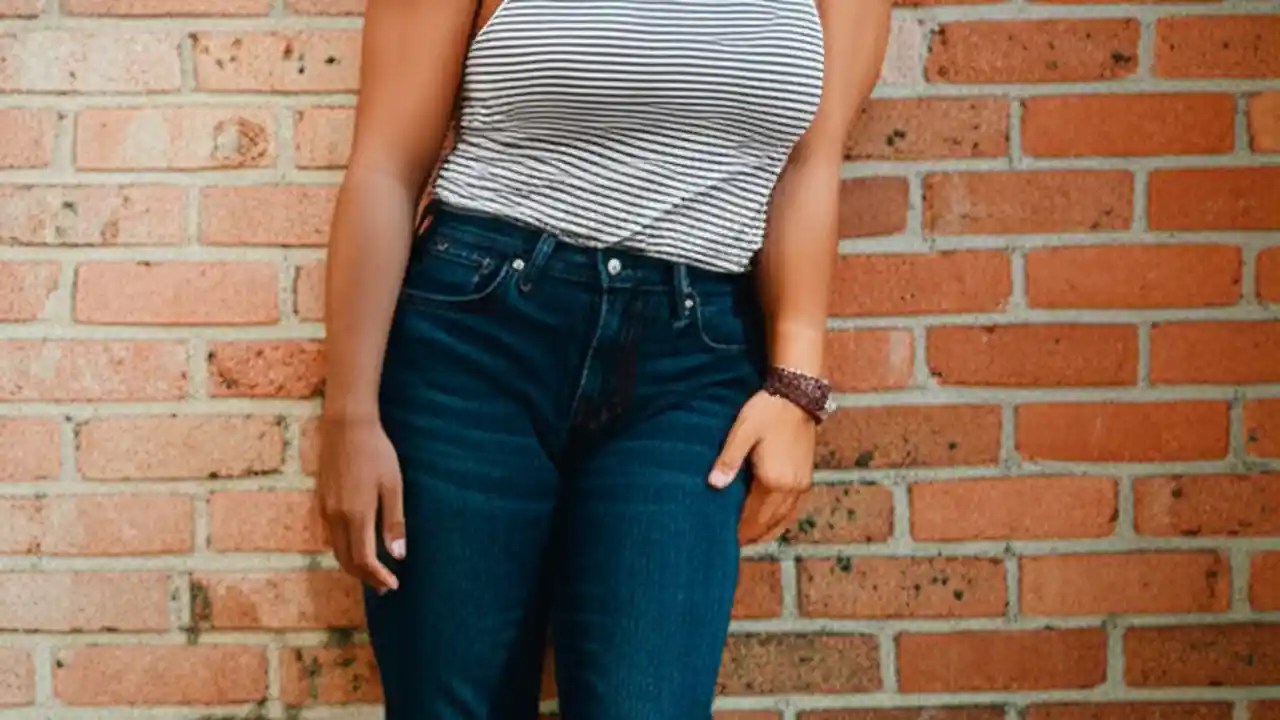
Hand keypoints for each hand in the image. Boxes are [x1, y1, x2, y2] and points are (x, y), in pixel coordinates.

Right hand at [316, 414, 404, 593]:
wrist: (346, 426)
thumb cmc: (376, 453)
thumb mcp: (393, 486)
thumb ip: (394, 522)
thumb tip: (398, 555)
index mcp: (355, 515)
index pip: (364, 559)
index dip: (378, 577)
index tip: (393, 586)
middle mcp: (335, 517)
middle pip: (346, 560)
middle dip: (365, 577)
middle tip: (385, 587)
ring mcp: (324, 510)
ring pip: (336, 550)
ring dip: (353, 566)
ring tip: (373, 573)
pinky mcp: (320, 502)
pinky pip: (330, 536)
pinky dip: (343, 550)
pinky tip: (357, 548)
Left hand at [708, 391, 815, 544]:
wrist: (798, 394)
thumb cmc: (767, 410)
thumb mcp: (742, 432)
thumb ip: (728, 460)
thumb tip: (714, 485)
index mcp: (774, 480)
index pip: (753, 517)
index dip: (740, 531)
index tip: (725, 542)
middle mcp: (791, 487)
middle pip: (769, 522)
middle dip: (752, 534)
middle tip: (733, 544)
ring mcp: (801, 483)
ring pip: (782, 517)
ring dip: (765, 528)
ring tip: (748, 536)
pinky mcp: (805, 476)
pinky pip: (790, 507)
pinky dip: (777, 517)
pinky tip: (767, 517)